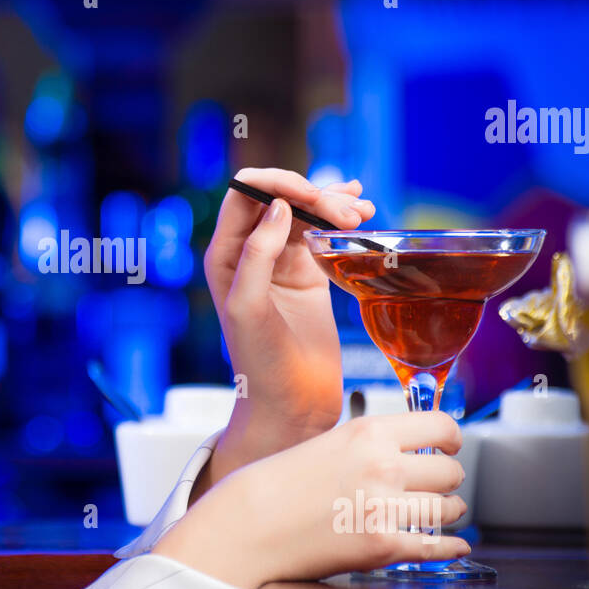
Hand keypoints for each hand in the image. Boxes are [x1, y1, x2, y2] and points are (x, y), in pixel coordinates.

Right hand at [156, 412, 469, 588]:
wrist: (246, 525)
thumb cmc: (275, 486)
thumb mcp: (328, 443)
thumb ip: (370, 445)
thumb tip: (409, 454)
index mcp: (368, 433)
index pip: (440, 427)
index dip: (451, 439)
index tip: (448, 447)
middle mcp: (382, 466)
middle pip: (450, 470)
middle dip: (447, 480)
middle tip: (437, 486)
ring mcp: (384, 507)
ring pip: (449, 507)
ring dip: (449, 511)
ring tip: (440, 512)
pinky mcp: (381, 546)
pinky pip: (437, 545)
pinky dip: (451, 545)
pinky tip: (453, 543)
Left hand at [198, 167, 375, 497]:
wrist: (290, 405)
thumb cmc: (259, 364)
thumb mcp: (248, 308)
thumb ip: (258, 254)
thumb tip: (279, 207)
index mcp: (225, 255)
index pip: (245, 194)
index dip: (277, 183)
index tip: (311, 193)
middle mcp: (251, 253)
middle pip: (281, 198)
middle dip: (314, 195)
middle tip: (348, 214)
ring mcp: (282, 263)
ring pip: (305, 212)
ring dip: (333, 203)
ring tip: (361, 212)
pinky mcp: (309, 277)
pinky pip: (324, 234)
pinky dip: (342, 219)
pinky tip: (363, 213)